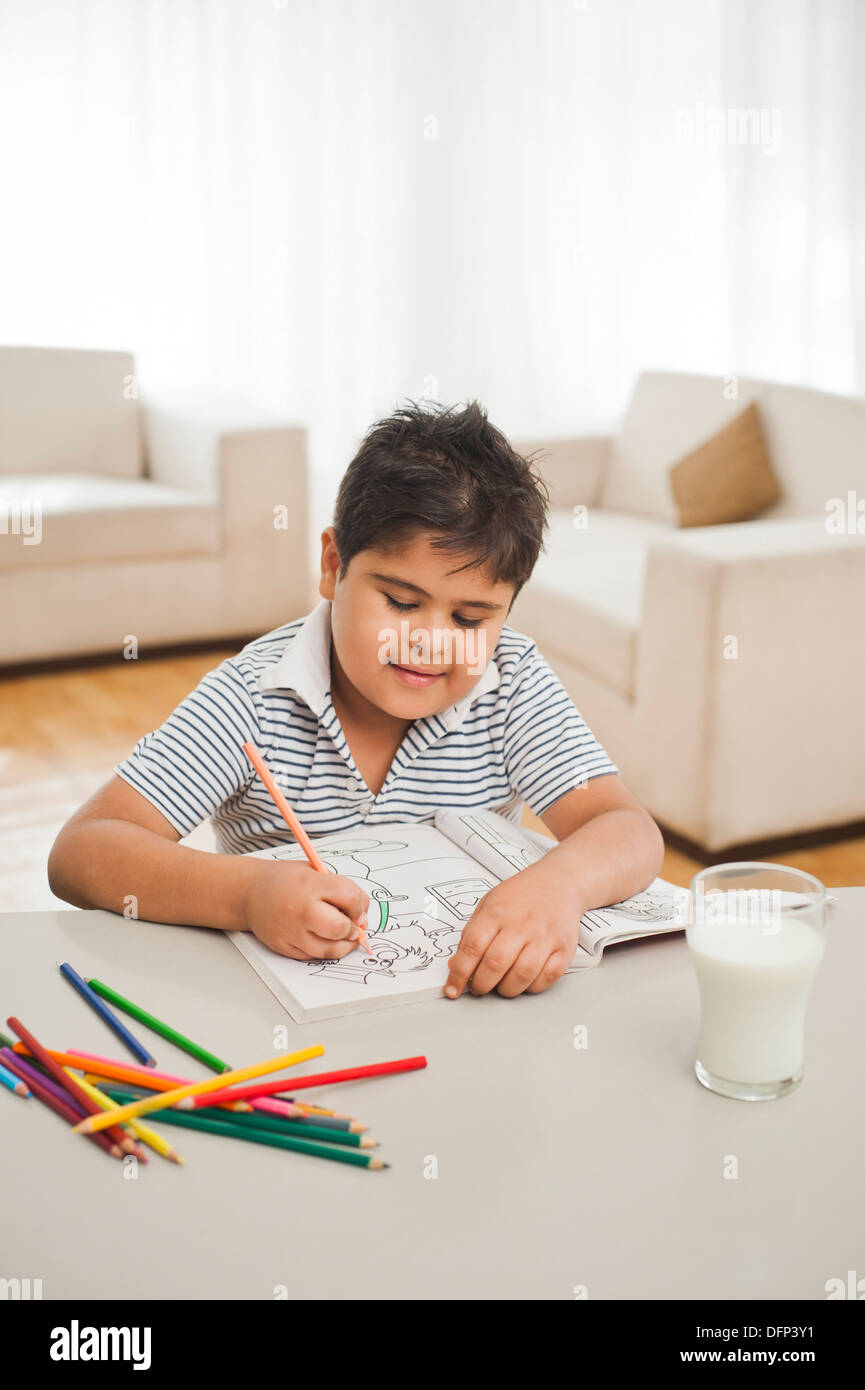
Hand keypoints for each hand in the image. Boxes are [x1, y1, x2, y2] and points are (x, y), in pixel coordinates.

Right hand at [242, 858, 369, 959]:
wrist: (249, 892)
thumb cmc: (284, 880)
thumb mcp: (314, 872)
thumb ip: (339, 889)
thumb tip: (362, 914)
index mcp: (310, 885)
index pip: (350, 898)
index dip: (360, 906)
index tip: (358, 908)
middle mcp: (300, 910)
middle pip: (340, 928)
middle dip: (352, 928)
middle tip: (352, 925)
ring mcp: (290, 931)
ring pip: (329, 950)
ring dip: (342, 945)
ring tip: (341, 934)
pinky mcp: (284, 947)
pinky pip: (313, 956)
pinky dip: (323, 949)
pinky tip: (321, 937)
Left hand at [444, 866, 579, 997]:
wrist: (558, 882)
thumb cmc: (521, 895)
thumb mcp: (488, 905)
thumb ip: (471, 935)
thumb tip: (456, 965)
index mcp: (497, 912)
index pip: (472, 947)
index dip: (459, 973)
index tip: (453, 989)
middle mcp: (521, 924)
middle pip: (496, 964)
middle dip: (482, 985)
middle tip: (478, 987)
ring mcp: (545, 937)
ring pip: (522, 975)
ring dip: (506, 989)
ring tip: (501, 985)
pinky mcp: (564, 949)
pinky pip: (547, 978)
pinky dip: (531, 987)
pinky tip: (524, 981)